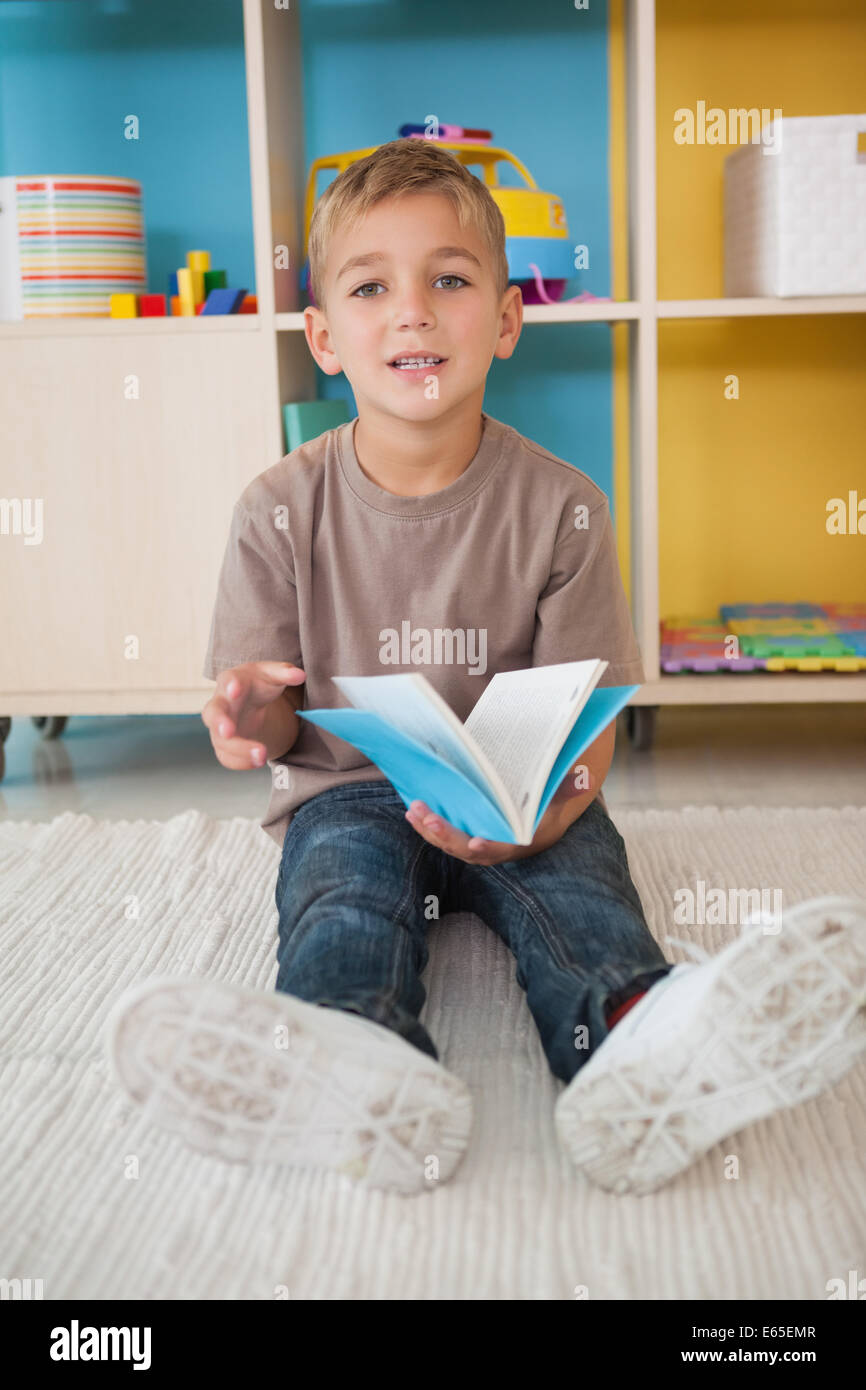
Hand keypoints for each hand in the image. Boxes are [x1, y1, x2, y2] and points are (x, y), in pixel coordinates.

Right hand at [202, 661, 304, 769]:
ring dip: (237, 749)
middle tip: (228, 731)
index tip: (236, 689)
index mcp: (232, 681)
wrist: (251, 700)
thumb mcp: (272, 674)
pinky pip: (227, 757)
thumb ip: (285, 672)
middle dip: (219, 722)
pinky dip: (241, 762)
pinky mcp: (224, 744)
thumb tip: (300, 675)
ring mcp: (219, 726)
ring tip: (260, 755)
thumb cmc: (259, 683)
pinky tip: (257, 762)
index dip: (230, 685)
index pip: (226, 680)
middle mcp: (220, 704)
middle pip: (213, 713)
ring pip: (220, 740)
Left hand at [404, 766, 597, 864]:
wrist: (539, 821)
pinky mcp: (465, 838)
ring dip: (430, 830)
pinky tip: (413, 813)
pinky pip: (444, 836)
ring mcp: (478, 846)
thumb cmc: (548, 807)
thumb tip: (582, 780)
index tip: (475, 843)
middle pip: (467, 849)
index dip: (489, 848)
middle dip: (446, 834)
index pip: (502, 849)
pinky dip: (428, 826)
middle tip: (427, 817)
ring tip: (415, 811)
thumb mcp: (559, 799)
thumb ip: (566, 790)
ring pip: (451, 844)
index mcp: (518, 844)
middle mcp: (496, 850)